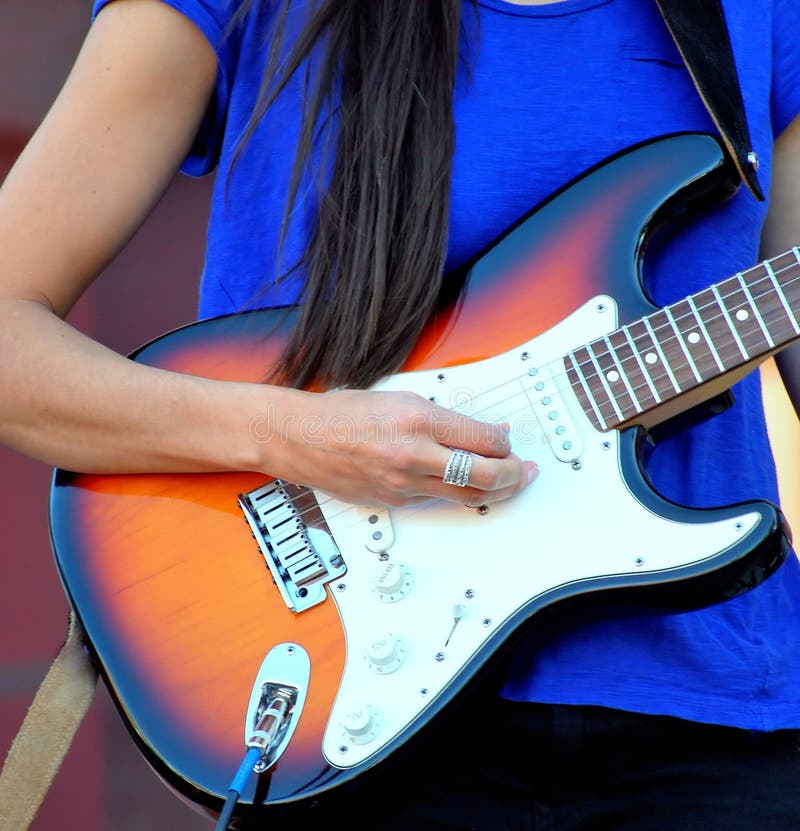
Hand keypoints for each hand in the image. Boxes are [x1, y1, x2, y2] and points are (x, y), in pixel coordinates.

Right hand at [262, 388, 537, 506]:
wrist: (302, 437)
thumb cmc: (343, 413)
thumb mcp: (400, 399)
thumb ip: (444, 417)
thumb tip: (480, 430)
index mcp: (419, 419)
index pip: (485, 438)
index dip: (506, 442)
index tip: (509, 440)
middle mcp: (415, 453)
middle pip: (486, 474)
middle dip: (515, 474)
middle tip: (524, 470)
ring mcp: (405, 482)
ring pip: (467, 495)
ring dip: (496, 490)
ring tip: (507, 483)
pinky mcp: (397, 501)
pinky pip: (439, 500)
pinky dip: (459, 493)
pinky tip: (466, 486)